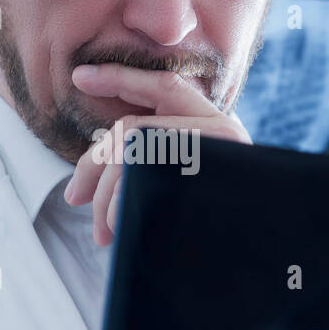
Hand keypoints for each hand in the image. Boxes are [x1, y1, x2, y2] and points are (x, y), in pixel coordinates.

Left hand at [64, 63, 251, 245]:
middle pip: (131, 129)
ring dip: (106, 196)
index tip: (79, 77)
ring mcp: (214, 156)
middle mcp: (221, 132)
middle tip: (73, 198)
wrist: (255, 253)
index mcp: (218, 124)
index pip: (164, 86)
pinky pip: (142, 184)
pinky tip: (120, 230)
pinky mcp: (201, 183)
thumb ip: (164, 153)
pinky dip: (120, 206)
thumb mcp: (195, 176)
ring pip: (131, 155)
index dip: (119, 77)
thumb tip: (96, 164)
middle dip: (91, 164)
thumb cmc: (217, 223)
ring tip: (102, 233)